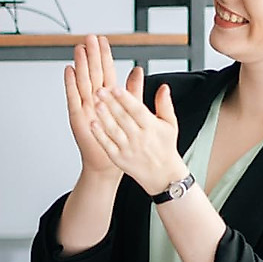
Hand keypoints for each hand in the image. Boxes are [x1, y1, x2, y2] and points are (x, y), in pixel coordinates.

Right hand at [65, 35, 144, 176]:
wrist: (110, 160)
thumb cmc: (120, 137)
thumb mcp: (133, 110)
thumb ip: (133, 89)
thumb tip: (138, 69)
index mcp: (108, 96)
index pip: (106, 70)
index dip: (104, 55)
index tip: (103, 39)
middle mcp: (94, 98)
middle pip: (93, 72)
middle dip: (92, 54)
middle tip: (90, 37)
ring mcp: (85, 106)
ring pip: (83, 81)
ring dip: (81, 64)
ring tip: (80, 48)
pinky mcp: (77, 116)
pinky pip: (73, 97)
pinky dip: (71, 83)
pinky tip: (69, 70)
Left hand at [90, 79, 185, 194]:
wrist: (162, 175)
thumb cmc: (165, 147)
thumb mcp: (170, 125)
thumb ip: (165, 105)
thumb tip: (163, 87)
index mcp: (152, 127)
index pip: (137, 110)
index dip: (126, 99)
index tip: (116, 88)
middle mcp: (139, 138)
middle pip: (123, 118)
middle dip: (111, 103)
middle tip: (99, 90)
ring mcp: (127, 149)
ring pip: (114, 130)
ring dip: (104, 117)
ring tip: (95, 104)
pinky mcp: (118, 158)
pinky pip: (107, 145)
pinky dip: (99, 135)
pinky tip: (92, 124)